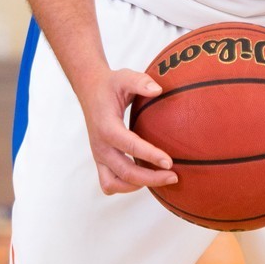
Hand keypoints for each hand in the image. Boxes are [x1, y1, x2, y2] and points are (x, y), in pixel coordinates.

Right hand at [75, 68, 177, 194]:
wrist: (90, 90)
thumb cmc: (111, 84)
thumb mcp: (125, 77)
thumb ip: (141, 82)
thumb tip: (159, 90)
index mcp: (106, 126)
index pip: (129, 146)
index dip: (150, 155)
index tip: (170, 162)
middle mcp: (100, 145)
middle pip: (124, 171)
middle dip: (150, 178)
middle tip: (174, 176)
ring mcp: (98, 155)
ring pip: (114, 183)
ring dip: (138, 185)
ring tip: (162, 179)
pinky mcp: (100, 160)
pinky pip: (109, 183)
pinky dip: (126, 186)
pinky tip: (145, 177)